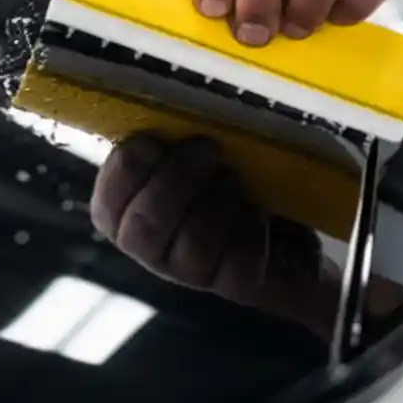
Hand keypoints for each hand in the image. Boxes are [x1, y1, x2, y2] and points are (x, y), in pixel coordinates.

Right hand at [90, 135, 338, 336]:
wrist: (295, 220)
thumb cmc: (238, 173)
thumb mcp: (202, 149)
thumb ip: (174, 138)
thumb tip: (167, 116)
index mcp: (133, 216)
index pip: (107, 208)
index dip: (122, 175)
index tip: (150, 141)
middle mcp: (157, 251)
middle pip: (142, 233)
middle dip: (172, 185)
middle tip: (205, 149)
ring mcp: (196, 274)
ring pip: (191, 248)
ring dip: (214, 205)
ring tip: (235, 178)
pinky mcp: (239, 286)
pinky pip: (237, 266)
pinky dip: (248, 230)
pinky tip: (258, 211)